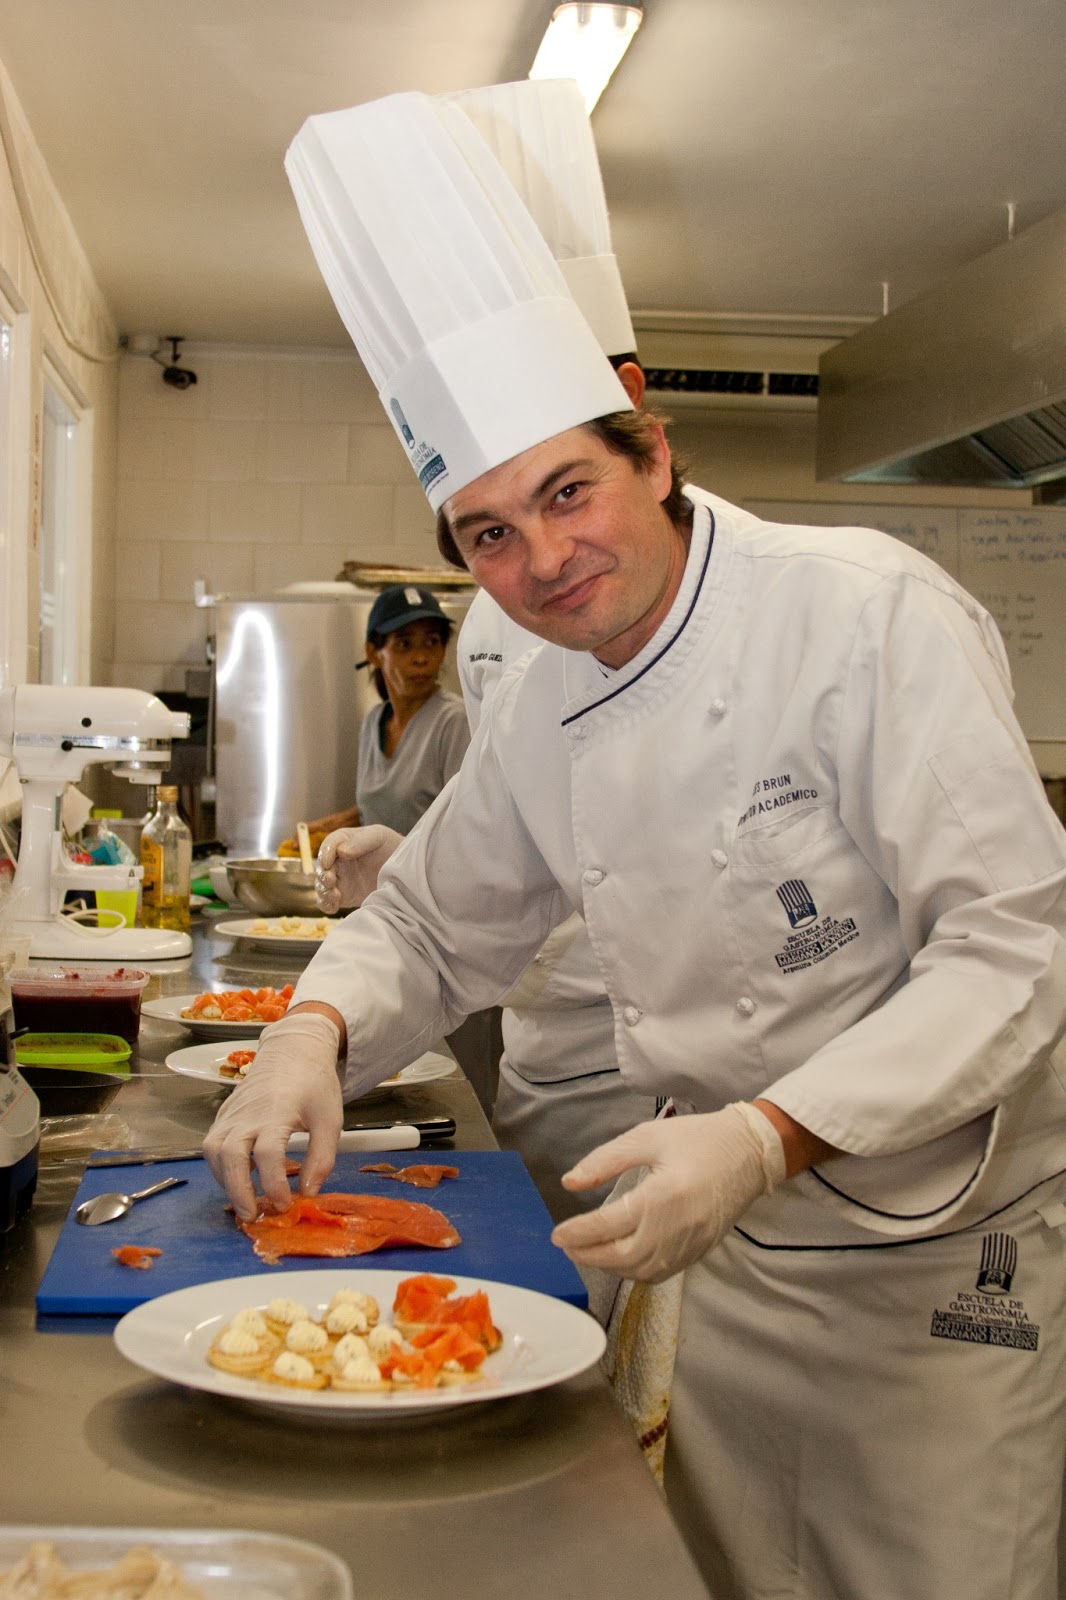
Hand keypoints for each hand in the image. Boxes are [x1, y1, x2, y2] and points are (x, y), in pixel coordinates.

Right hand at [202, 1011, 343, 1219]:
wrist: (293, 1051)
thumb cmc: (314, 1084)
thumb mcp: (330, 1119)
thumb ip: (322, 1158)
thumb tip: (308, 1193)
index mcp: (278, 1111)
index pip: (267, 1153)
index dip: (273, 1183)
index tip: (285, 1203)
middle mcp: (248, 1113)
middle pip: (230, 1154)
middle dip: (238, 1190)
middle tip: (252, 1215)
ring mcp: (232, 1113)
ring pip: (213, 1150)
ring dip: (224, 1180)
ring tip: (244, 1201)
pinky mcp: (224, 1114)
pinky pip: (212, 1144)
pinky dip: (219, 1167)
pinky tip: (237, 1180)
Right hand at [315, 824, 401, 912]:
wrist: (404, 871)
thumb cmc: (391, 847)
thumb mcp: (379, 836)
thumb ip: (361, 841)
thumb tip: (341, 852)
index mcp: (343, 841)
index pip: (328, 845)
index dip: (325, 854)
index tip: (328, 863)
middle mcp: (337, 860)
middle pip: (321, 867)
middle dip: (323, 875)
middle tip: (331, 880)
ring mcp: (339, 879)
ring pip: (321, 886)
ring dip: (324, 891)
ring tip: (335, 895)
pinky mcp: (343, 896)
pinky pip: (327, 902)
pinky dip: (326, 904)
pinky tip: (334, 905)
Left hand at [551, 1103, 785, 1281]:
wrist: (752, 1152)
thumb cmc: (698, 1138)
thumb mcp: (647, 1137)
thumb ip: (606, 1161)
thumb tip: (570, 1183)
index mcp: (662, 1196)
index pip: (609, 1225)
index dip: (579, 1233)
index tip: (556, 1234)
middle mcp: (677, 1228)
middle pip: (623, 1257)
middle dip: (589, 1255)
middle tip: (566, 1246)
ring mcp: (691, 1245)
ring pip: (641, 1271)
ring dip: (610, 1266)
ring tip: (588, 1252)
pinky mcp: (700, 1252)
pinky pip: (660, 1272)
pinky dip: (635, 1271)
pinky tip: (621, 1258)